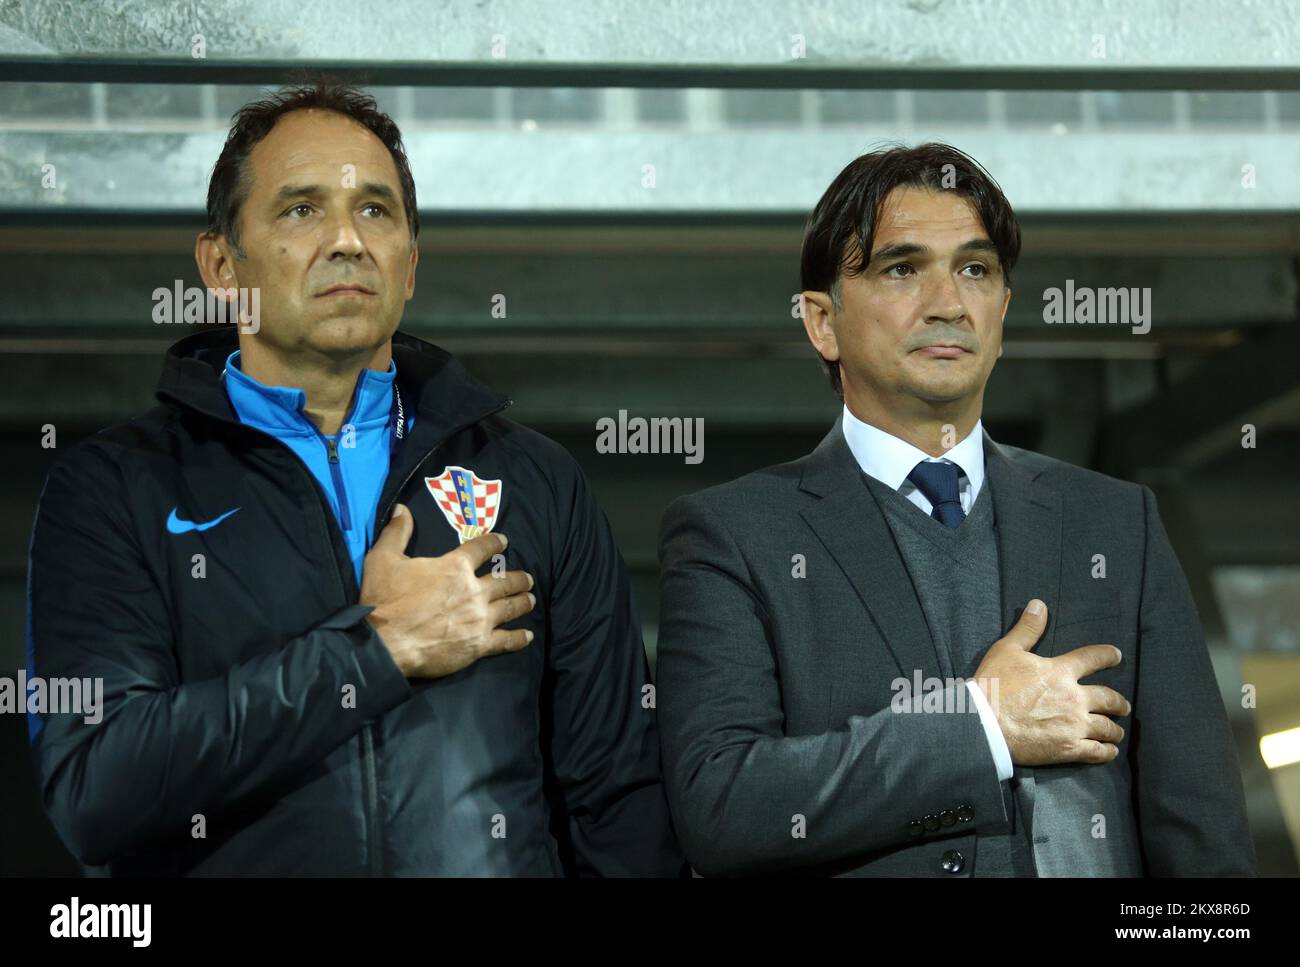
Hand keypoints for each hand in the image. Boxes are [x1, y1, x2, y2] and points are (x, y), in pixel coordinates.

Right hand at [360, 503, 536, 677]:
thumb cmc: (385, 600)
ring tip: (531, 598)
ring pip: (511, 607)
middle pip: (505, 580)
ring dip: (523, 601)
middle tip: (529, 578)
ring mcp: (480, 619)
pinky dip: (519, 638)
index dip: (494, 542)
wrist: (386, 645)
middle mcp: (474, 590)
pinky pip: (506, 640)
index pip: (481, 549)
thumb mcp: (382, 559)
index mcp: (455, 567)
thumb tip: (401, 509)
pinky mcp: (479, 644)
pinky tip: (527, 636)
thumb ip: (396, 533)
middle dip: (519, 578)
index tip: (504, 541)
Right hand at [973, 599, 1131, 766]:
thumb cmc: (994, 685)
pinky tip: (1109, 751)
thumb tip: (1039, 604)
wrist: (985, 724)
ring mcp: (1075, 725)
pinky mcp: (1070, 748)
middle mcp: (1075, 698)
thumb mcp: (1007, 650)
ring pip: (1107, 727)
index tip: (1117, 656)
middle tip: (1124, 706)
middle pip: (1109, 698)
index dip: (1107, 655)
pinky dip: (1107, 752)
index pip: (1092, 659)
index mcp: (1061, 671)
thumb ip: (1027, 628)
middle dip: (1119, 702)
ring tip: (1117, 731)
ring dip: (1115, 729)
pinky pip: (1098, 751)